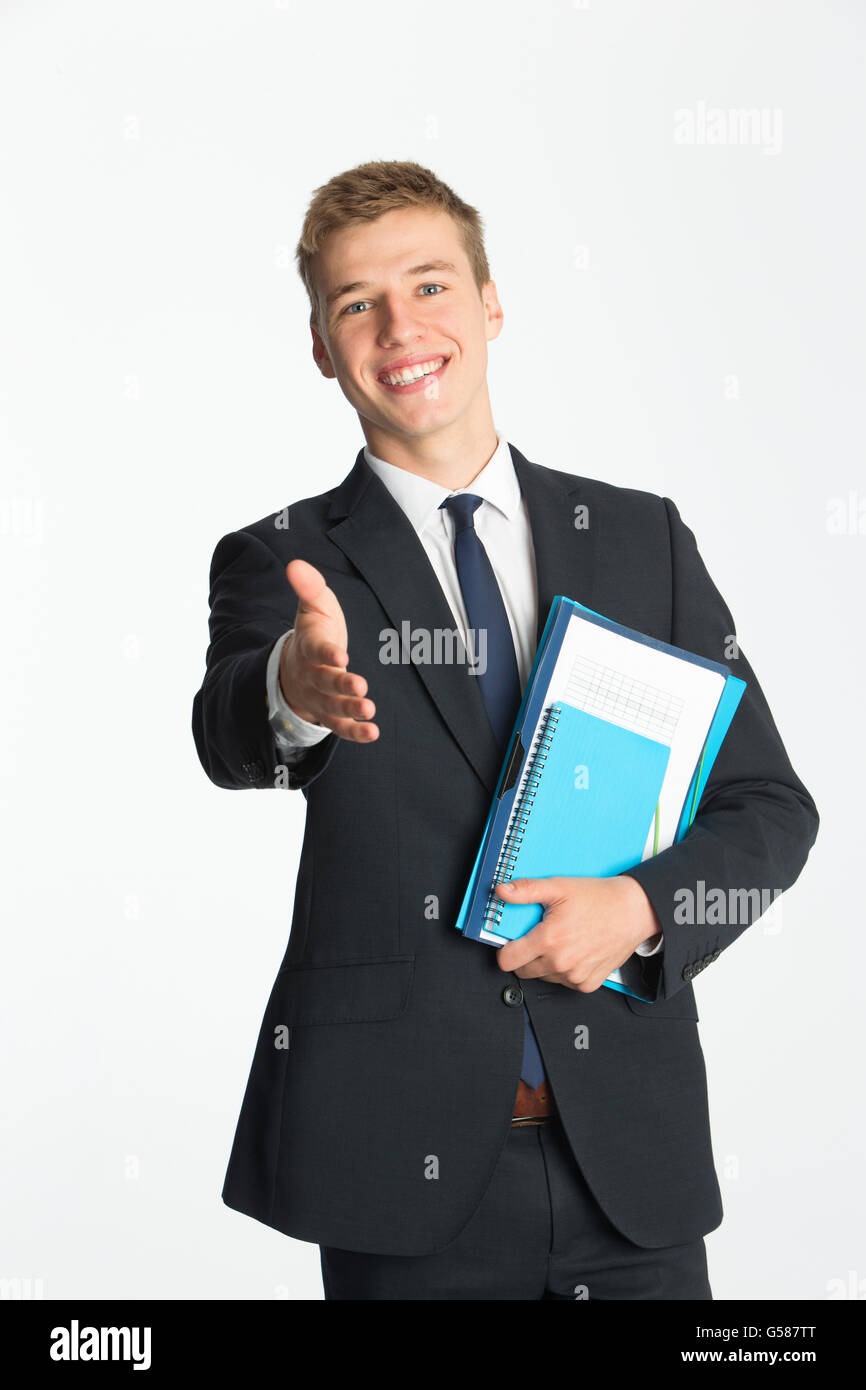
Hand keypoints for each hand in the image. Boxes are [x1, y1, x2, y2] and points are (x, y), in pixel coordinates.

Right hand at [279, 559, 378, 742]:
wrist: (296, 668)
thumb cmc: (313, 632)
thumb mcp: (313, 606)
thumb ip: (309, 587)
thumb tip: (295, 564)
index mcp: (309, 647)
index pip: (316, 651)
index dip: (327, 654)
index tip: (340, 656)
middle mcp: (313, 675)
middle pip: (325, 682)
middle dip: (341, 686)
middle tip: (361, 688)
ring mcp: (320, 698)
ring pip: (332, 708)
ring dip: (350, 711)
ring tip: (369, 711)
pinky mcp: (329, 715)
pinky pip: (340, 727)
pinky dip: (355, 732)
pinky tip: (373, 732)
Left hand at [495, 875, 661, 991]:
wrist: (633, 911)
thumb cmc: (598, 898)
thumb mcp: (558, 887)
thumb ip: (526, 891)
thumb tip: (501, 891)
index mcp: (548, 940)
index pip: (507, 961)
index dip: (505, 950)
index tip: (511, 943)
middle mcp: (560, 963)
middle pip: (523, 971)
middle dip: (525, 956)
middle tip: (539, 938)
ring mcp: (575, 976)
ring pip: (544, 977)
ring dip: (546, 964)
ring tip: (562, 941)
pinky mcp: (588, 983)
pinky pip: (565, 983)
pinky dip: (566, 971)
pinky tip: (575, 952)